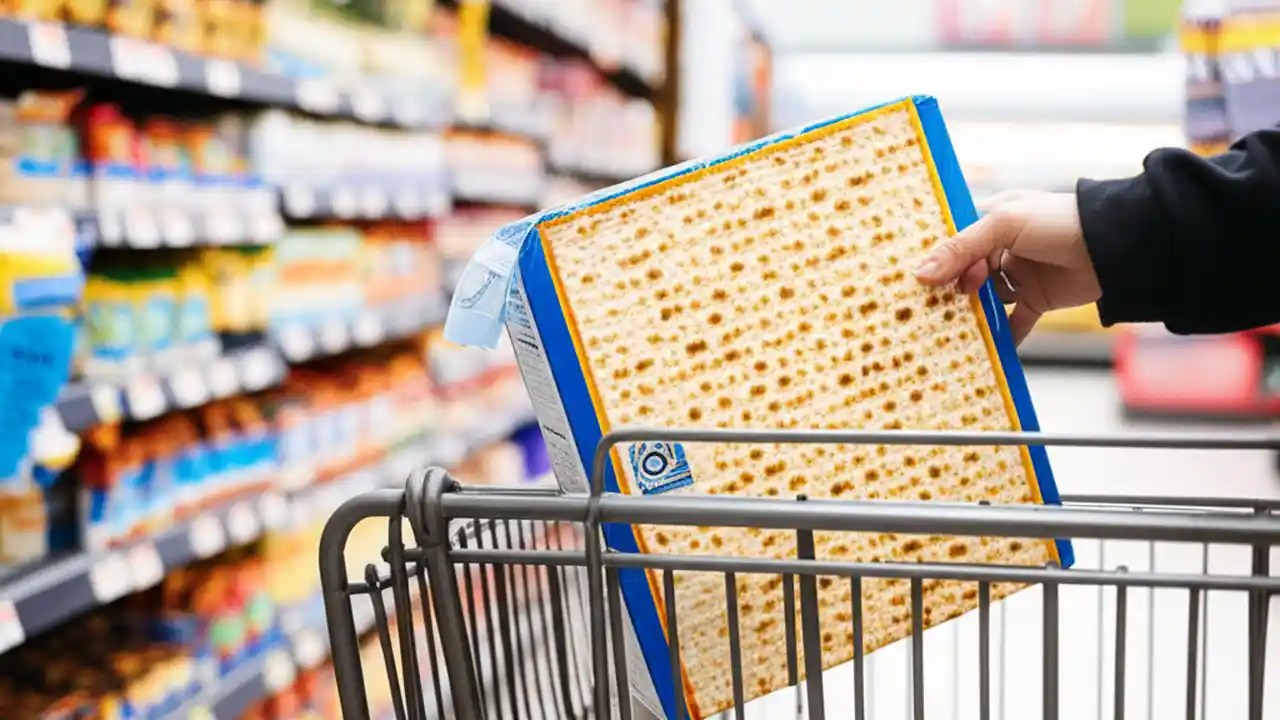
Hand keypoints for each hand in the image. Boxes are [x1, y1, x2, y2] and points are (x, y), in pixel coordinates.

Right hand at [914, 190, 1100, 344]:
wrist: (1114, 244)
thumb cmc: (1058, 221)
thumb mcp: (1003, 225)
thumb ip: (961, 249)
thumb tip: (920, 274)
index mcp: (992, 220)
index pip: (955, 243)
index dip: (938, 260)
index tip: (918, 280)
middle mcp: (1002, 248)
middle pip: (966, 273)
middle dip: (953, 290)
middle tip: (940, 304)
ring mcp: (1020, 275)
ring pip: (986, 299)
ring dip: (973, 313)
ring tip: (952, 327)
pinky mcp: (1037, 299)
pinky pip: (1013, 322)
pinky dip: (1002, 335)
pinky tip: (985, 348)